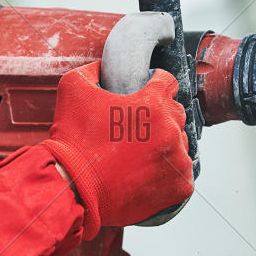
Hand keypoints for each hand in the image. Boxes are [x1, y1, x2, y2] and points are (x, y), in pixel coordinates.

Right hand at [41, 62, 193, 239]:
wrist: (73, 188)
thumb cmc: (73, 140)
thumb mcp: (73, 88)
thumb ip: (93, 70)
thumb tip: (104, 67)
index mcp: (153, 103)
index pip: (168, 82)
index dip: (155, 85)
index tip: (146, 93)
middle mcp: (171, 129)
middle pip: (176, 114)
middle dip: (160, 117)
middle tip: (136, 129)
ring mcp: (177, 159)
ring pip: (180, 145)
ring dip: (164, 146)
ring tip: (138, 155)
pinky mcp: (179, 186)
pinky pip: (182, 173)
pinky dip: (167, 173)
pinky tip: (145, 174)